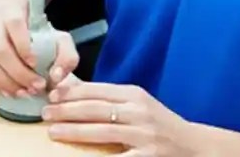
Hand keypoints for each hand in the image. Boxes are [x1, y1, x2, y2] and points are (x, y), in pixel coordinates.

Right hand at [0, 0, 77, 97]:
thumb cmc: (30, 21)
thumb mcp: (54, 30)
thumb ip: (65, 54)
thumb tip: (55, 76)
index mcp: (10, 9)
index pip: (14, 24)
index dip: (24, 46)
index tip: (36, 63)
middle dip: (18, 73)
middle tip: (35, 87)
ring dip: (4, 81)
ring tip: (23, 92)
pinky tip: (8, 90)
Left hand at [44, 82, 200, 155]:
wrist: (194, 146)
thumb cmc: (158, 124)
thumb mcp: (136, 104)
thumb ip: (107, 98)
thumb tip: (68, 89)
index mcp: (134, 95)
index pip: (96, 90)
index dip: (71, 92)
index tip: (51, 96)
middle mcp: (139, 112)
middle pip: (95, 109)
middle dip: (66, 110)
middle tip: (45, 113)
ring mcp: (145, 135)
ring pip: (102, 131)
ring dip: (74, 131)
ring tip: (53, 131)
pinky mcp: (148, 156)